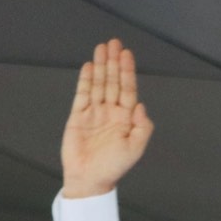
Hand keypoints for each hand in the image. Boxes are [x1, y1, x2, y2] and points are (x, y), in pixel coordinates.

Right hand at [61, 38, 153, 197]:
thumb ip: (142, 127)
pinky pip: (82, 94)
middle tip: (114, 43)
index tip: (127, 54)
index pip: (128, 89)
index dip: (128, 72)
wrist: (89, 178)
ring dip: (101, 66)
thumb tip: (141, 106)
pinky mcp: (78, 115)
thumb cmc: (113, 166)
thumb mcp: (135, 148)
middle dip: (114, 62)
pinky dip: (86, 80)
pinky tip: (89, 67)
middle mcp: (111, 112)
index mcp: (126, 118)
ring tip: (102, 48)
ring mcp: (94, 112)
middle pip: (113, 81)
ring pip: (98, 84)